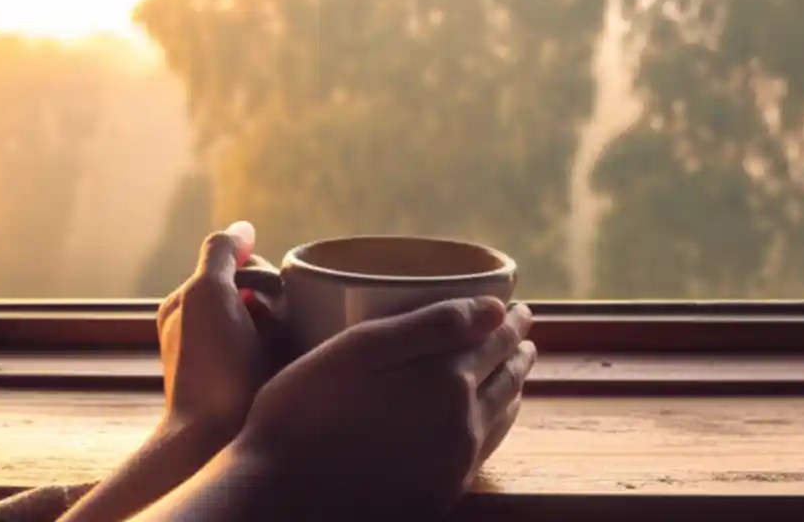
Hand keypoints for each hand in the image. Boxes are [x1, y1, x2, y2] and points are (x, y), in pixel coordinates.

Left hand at [157, 220, 281, 437]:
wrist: (218, 437)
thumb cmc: (209, 366)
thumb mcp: (206, 293)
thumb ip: (221, 251)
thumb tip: (244, 227)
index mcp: (190, 303)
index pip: (236, 263)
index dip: (256, 270)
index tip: (262, 292)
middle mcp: (210, 326)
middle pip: (258, 287)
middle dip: (273, 295)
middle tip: (274, 319)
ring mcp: (234, 353)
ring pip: (275, 314)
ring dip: (284, 320)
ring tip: (283, 340)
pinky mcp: (257, 376)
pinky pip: (284, 343)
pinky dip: (290, 343)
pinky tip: (292, 356)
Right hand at [232, 297, 536, 519]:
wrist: (279, 495)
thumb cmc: (306, 410)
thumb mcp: (360, 347)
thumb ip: (432, 325)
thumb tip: (497, 309)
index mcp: (446, 378)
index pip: (493, 340)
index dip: (509, 321)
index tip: (518, 308)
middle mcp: (463, 423)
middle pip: (504, 376)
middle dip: (516, 350)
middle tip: (523, 333)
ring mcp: (454, 464)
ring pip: (501, 415)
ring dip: (513, 386)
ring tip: (517, 369)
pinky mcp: (440, 494)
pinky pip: (485, 450)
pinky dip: (498, 424)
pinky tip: (490, 419)